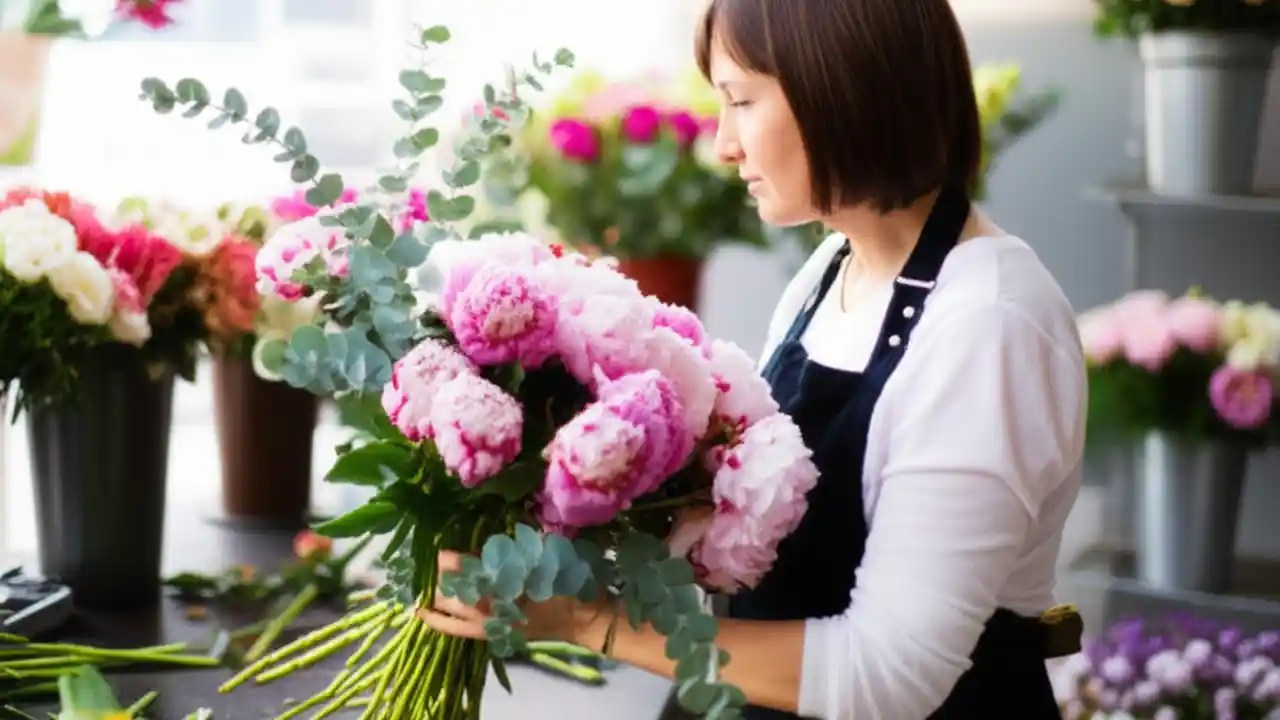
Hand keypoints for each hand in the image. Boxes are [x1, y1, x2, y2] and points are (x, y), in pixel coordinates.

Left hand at [415, 550, 604, 644]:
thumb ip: (509, 550)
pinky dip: (436, 619)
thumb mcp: (541, 555)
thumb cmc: (564, 579)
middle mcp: (489, 604)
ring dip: (431, 594)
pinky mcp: (488, 634)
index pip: (462, 567)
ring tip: (419, 581)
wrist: (580, 618)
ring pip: (446, 608)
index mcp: (501, 582)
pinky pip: (454, 629)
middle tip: (426, 561)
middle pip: (449, 588)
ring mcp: (486, 622)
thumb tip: (480, 547)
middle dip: (435, 574)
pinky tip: (421, 610)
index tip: (434, 547)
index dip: (445, 558)